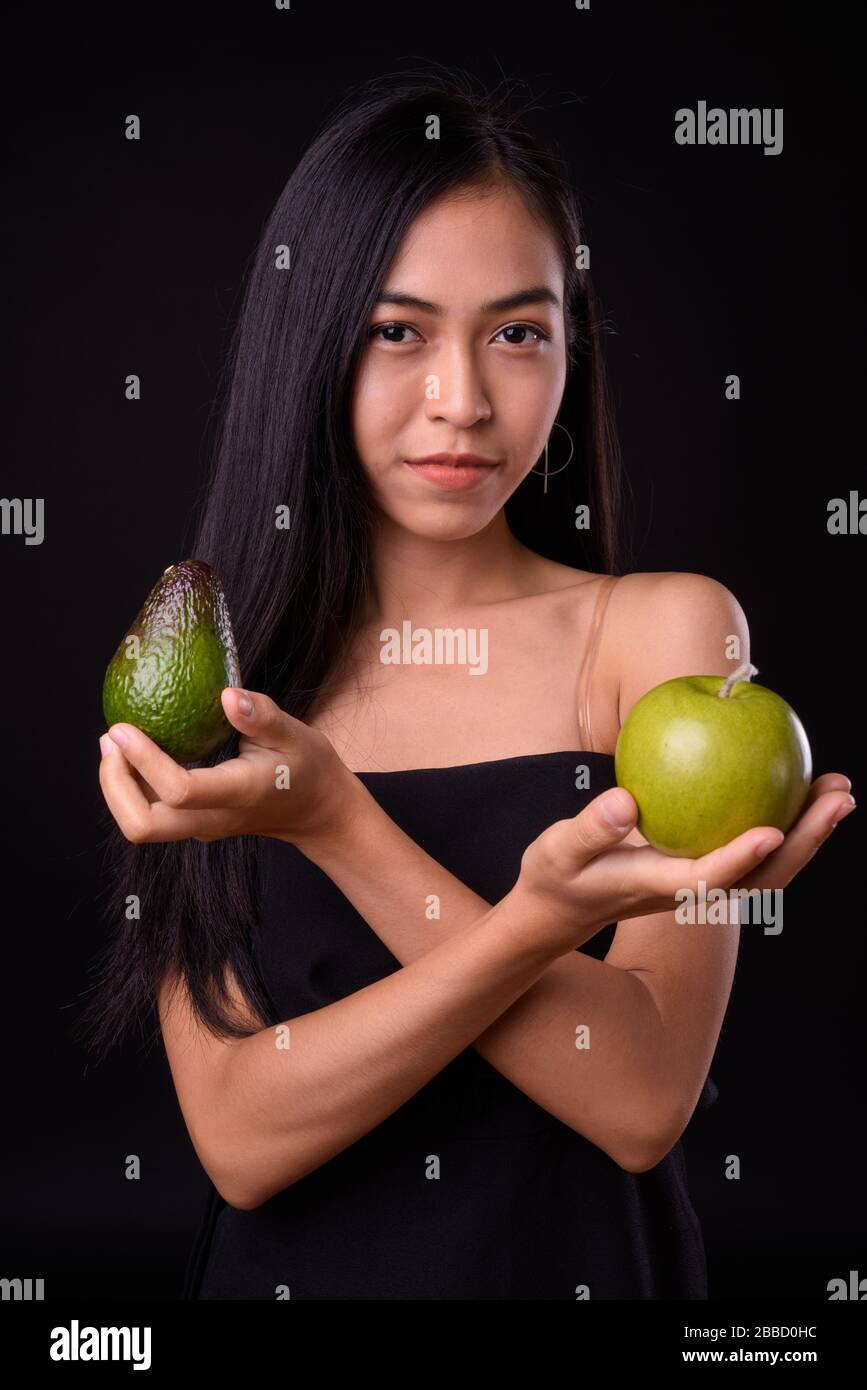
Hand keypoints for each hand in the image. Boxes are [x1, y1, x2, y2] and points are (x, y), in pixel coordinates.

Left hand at [98, 687, 357, 845]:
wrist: (316, 811)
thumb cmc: (306, 767)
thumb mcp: (295, 733)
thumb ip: (262, 716)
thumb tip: (227, 694)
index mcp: (239, 794)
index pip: (179, 791)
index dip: (144, 761)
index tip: (122, 728)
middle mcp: (214, 819)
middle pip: (144, 826)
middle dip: (114, 785)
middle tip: (111, 740)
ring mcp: (201, 827)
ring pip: (141, 825)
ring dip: (117, 787)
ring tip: (114, 743)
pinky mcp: (193, 824)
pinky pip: (150, 814)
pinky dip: (131, 787)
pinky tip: (130, 753)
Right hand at [517, 773, 854, 957]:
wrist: (560, 910)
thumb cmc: (556, 877)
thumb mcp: (557, 851)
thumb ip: (589, 829)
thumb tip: (625, 801)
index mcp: (656, 887)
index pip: (706, 879)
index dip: (741, 859)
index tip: (773, 831)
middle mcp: (691, 891)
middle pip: (761, 876)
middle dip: (805, 840)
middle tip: (839, 795)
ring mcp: (702, 884)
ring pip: (769, 868)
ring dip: (808, 833)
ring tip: (836, 790)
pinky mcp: (704, 870)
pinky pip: (755, 850)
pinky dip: (785, 823)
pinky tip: (795, 787)